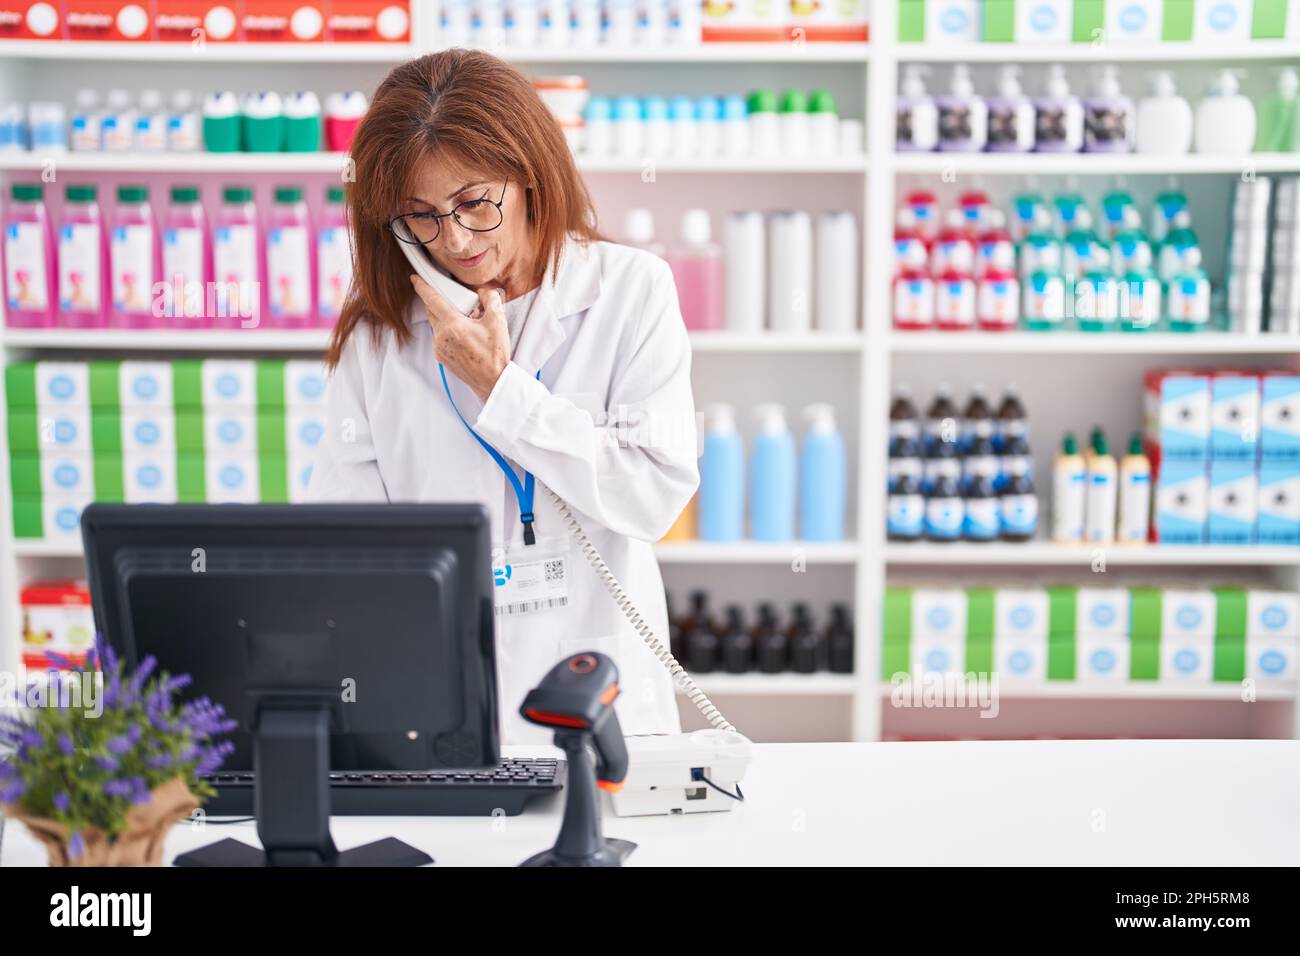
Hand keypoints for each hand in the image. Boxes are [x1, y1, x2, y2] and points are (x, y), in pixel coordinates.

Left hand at [411, 274, 508, 402]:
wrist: (492, 381)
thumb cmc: (495, 354)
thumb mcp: (497, 321)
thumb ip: (490, 299)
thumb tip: (483, 292)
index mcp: (453, 325)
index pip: (432, 300)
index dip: (422, 287)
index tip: (415, 279)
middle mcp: (441, 336)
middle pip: (431, 311)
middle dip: (438, 302)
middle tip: (453, 300)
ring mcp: (439, 347)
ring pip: (435, 325)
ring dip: (445, 318)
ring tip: (466, 322)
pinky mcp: (440, 356)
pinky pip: (438, 337)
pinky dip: (447, 331)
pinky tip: (463, 336)